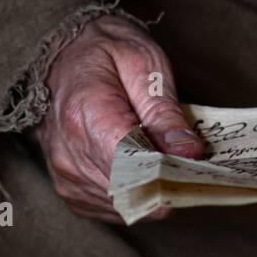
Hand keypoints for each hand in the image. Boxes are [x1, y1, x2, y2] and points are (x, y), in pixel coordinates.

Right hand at [34, 13, 202, 220]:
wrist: (60, 54)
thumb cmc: (105, 50)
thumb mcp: (144, 63)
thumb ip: (164, 111)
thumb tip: (188, 153)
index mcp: (85, 114)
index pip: (131, 164)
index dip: (169, 170)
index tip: (195, 162)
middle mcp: (69, 153)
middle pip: (131, 188)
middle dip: (166, 179)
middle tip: (187, 155)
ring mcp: (65, 176)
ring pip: (125, 203)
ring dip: (151, 186)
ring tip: (163, 152)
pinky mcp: (69, 190)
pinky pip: (113, 206)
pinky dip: (134, 191)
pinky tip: (141, 164)